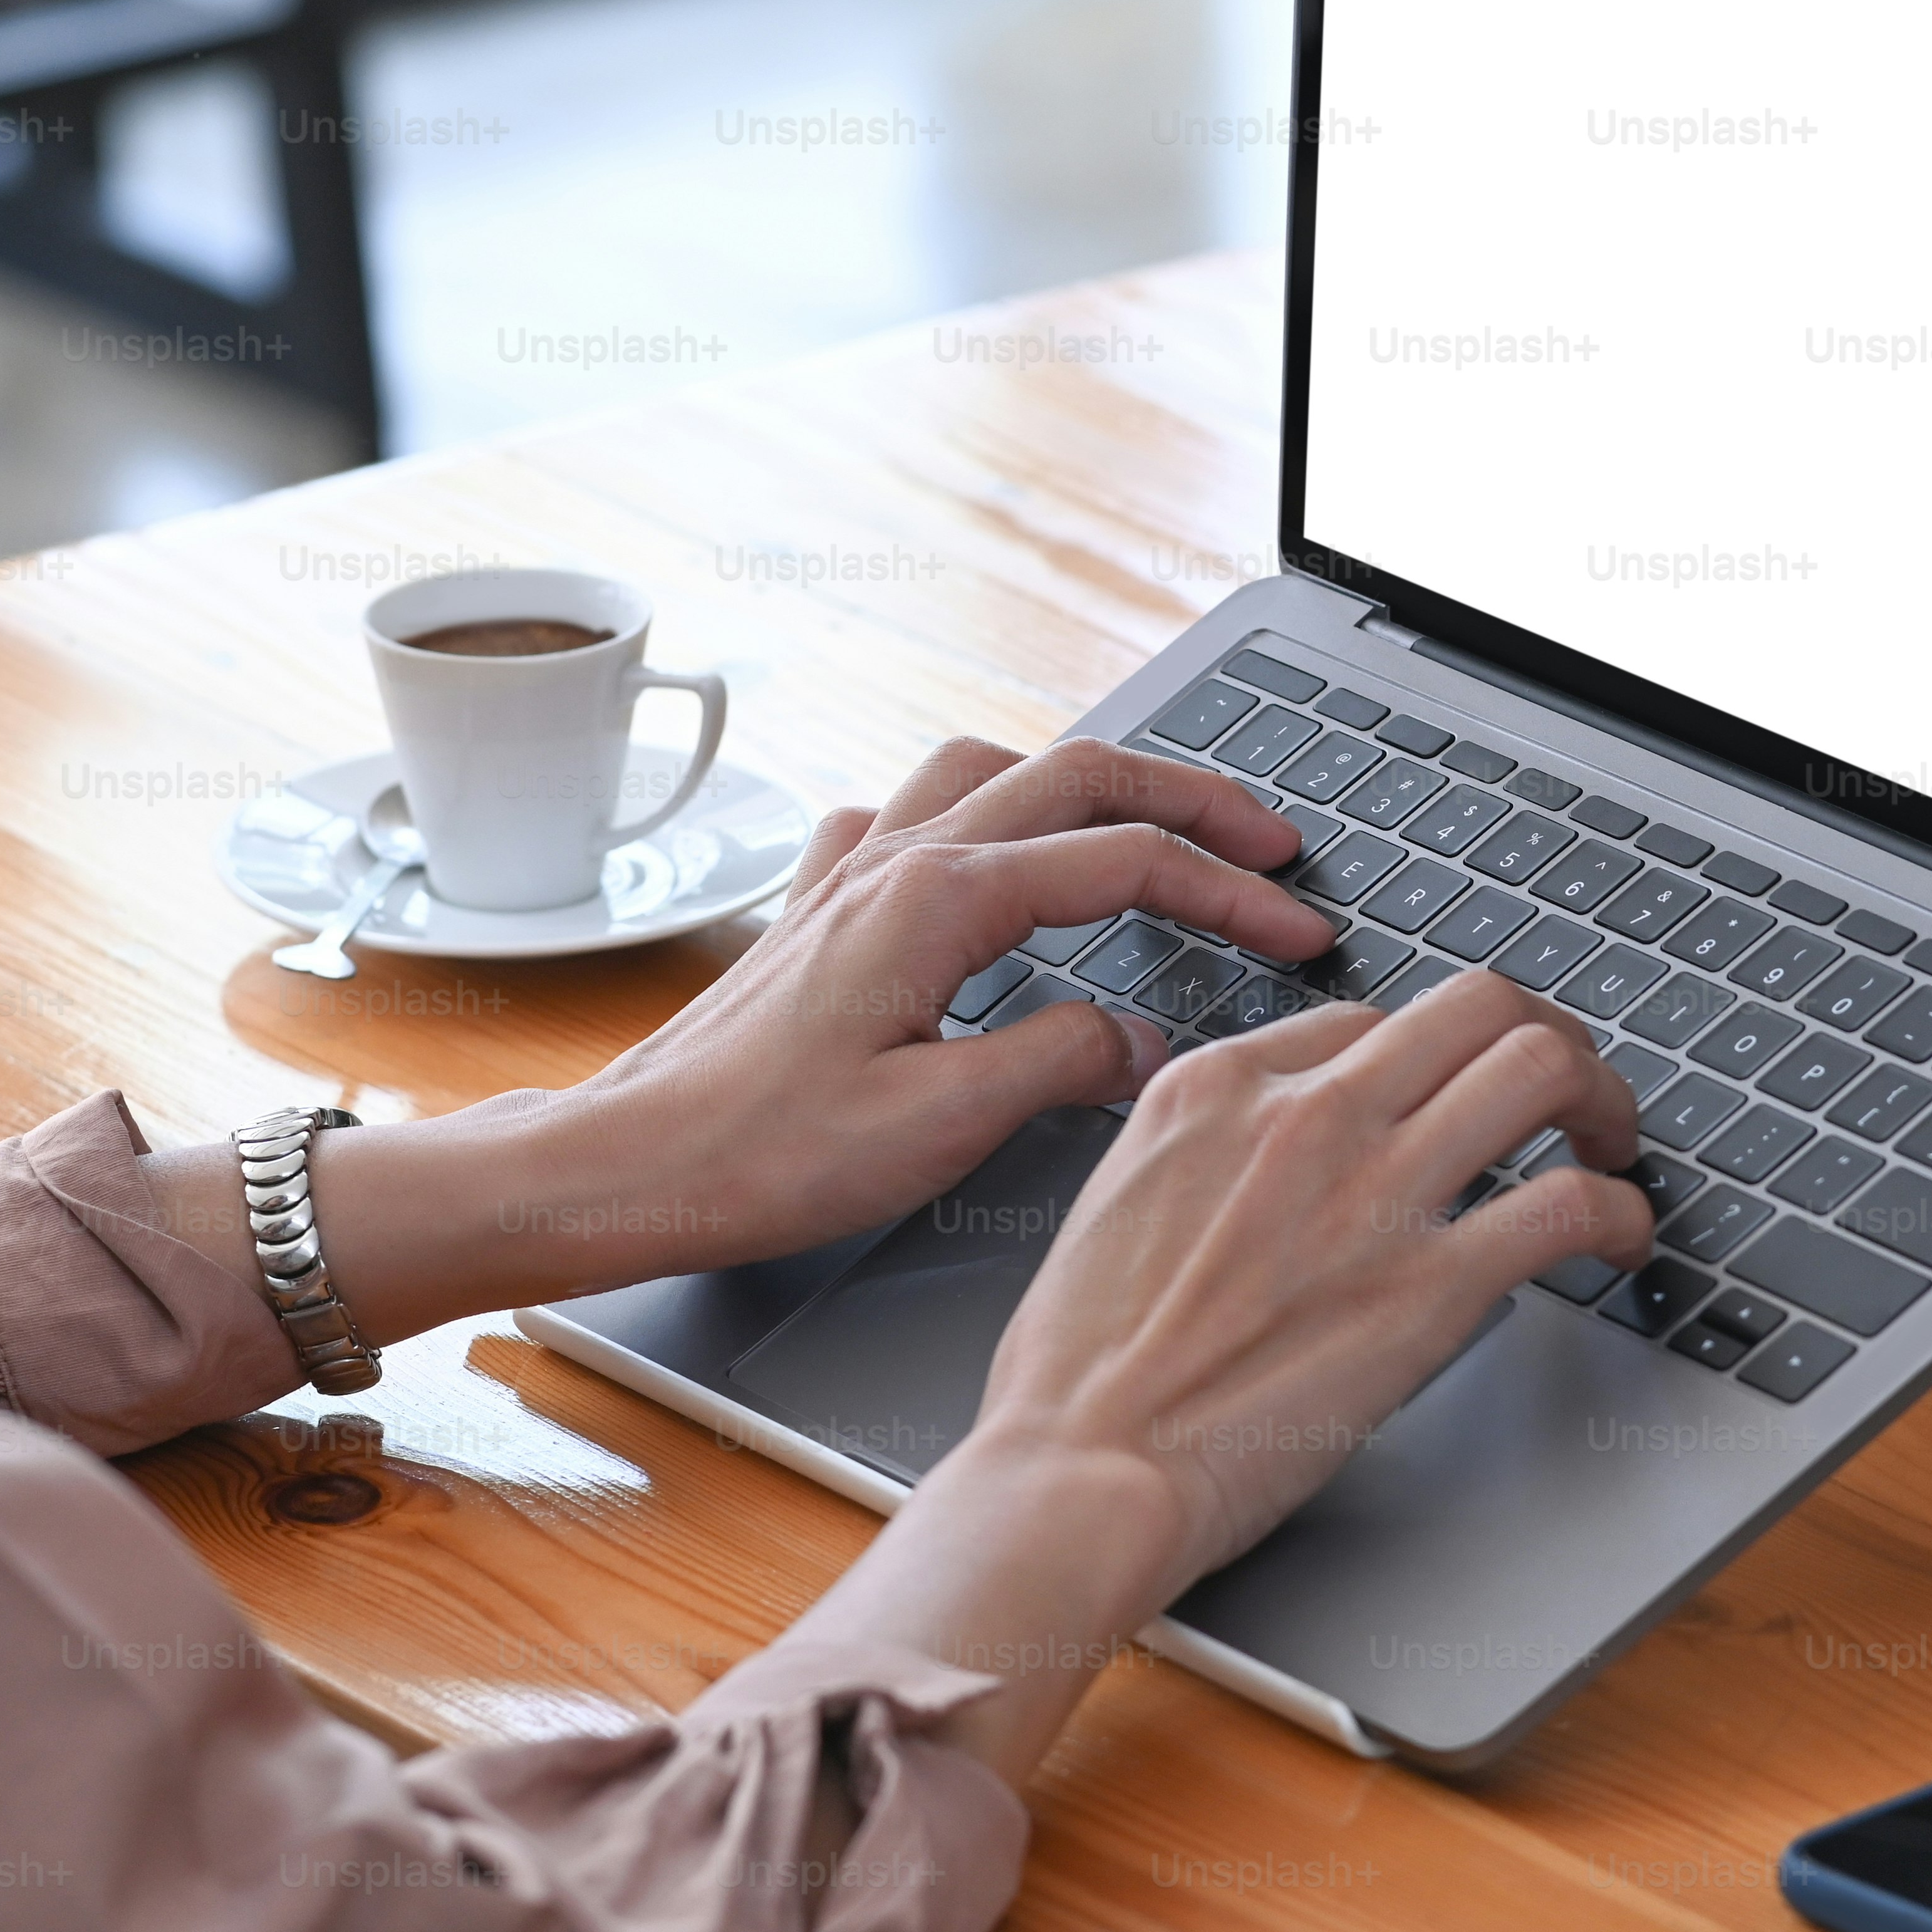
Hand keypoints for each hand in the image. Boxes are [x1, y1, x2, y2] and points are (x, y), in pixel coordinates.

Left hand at [526, 733, 1339, 1273]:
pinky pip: (910, 813)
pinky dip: (977, 813)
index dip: (1230, 889)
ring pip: (993, 770)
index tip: (1299, 925)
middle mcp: (896, 857)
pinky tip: (988, 858)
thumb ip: (1059, 1064)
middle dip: (1189, 798)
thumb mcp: (940, 1125)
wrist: (632, 1161)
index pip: (1124, 861)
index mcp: (939, 898)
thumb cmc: (763, 1155)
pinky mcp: (817, 906)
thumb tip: (1139, 1042)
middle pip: (1075, 776)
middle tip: (1272, 838)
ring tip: (1152, 824)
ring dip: (1086, 784)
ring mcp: (851, 870)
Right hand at [770, 971, 1649, 1782]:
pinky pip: (1569, 1203)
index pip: (1364, 1020)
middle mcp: (1303, 1113)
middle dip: (1541, 1034)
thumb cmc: (1079, 1376)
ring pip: (1538, 1065)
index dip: (1426, 1060)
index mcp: (1214, 1087)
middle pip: (1473, 1005)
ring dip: (1599, 1097)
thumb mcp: (1120, 1203)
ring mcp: (1371, 1191)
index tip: (1448, 1103)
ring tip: (1611, 1144)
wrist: (1080, 1472)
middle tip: (1566, 1088)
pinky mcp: (1431, 1287)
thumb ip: (1205, 1156)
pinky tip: (1620, 1239)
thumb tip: (1267, 1165)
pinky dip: (1619, 1211)